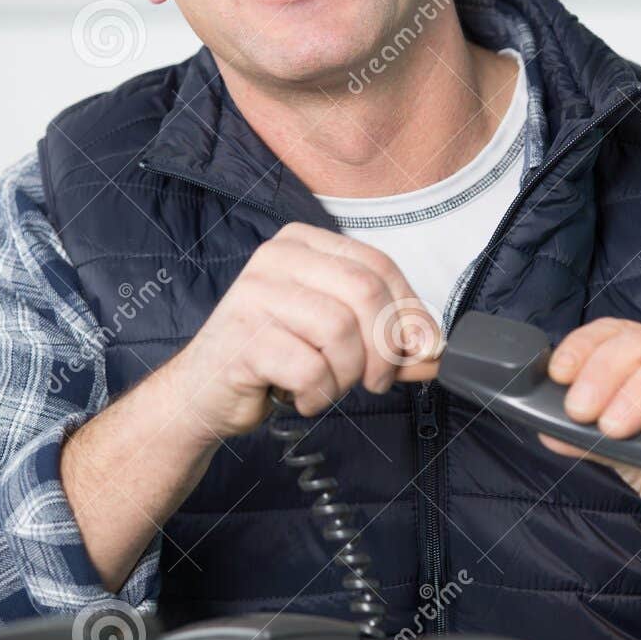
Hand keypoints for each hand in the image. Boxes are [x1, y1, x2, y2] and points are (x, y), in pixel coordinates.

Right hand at [162, 222, 439, 441]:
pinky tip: (302, 396)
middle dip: (383, 347)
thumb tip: (436, 350)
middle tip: (375, 381)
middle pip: (365, 292)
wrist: (203, 394)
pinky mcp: (243, 336)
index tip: (418, 349)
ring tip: (326, 386)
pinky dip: (318, 394)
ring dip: (346, 375)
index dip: (410, 311)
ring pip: (340, 331)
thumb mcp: (337, 340)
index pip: (379, 265)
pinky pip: (311, 368)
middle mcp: (277, 257)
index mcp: (303, 243)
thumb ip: (387, 340)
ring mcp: (254, 293)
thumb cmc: (273, 358)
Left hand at [540, 317, 640, 531]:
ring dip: (640, 390)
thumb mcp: (637, 460)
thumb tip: (546, 430)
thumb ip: (596, 444)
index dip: (582, 348)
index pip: (613, 332)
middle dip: (604, 377)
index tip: (558, 376)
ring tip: (616, 426)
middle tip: (581, 414)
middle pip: (640, 342)